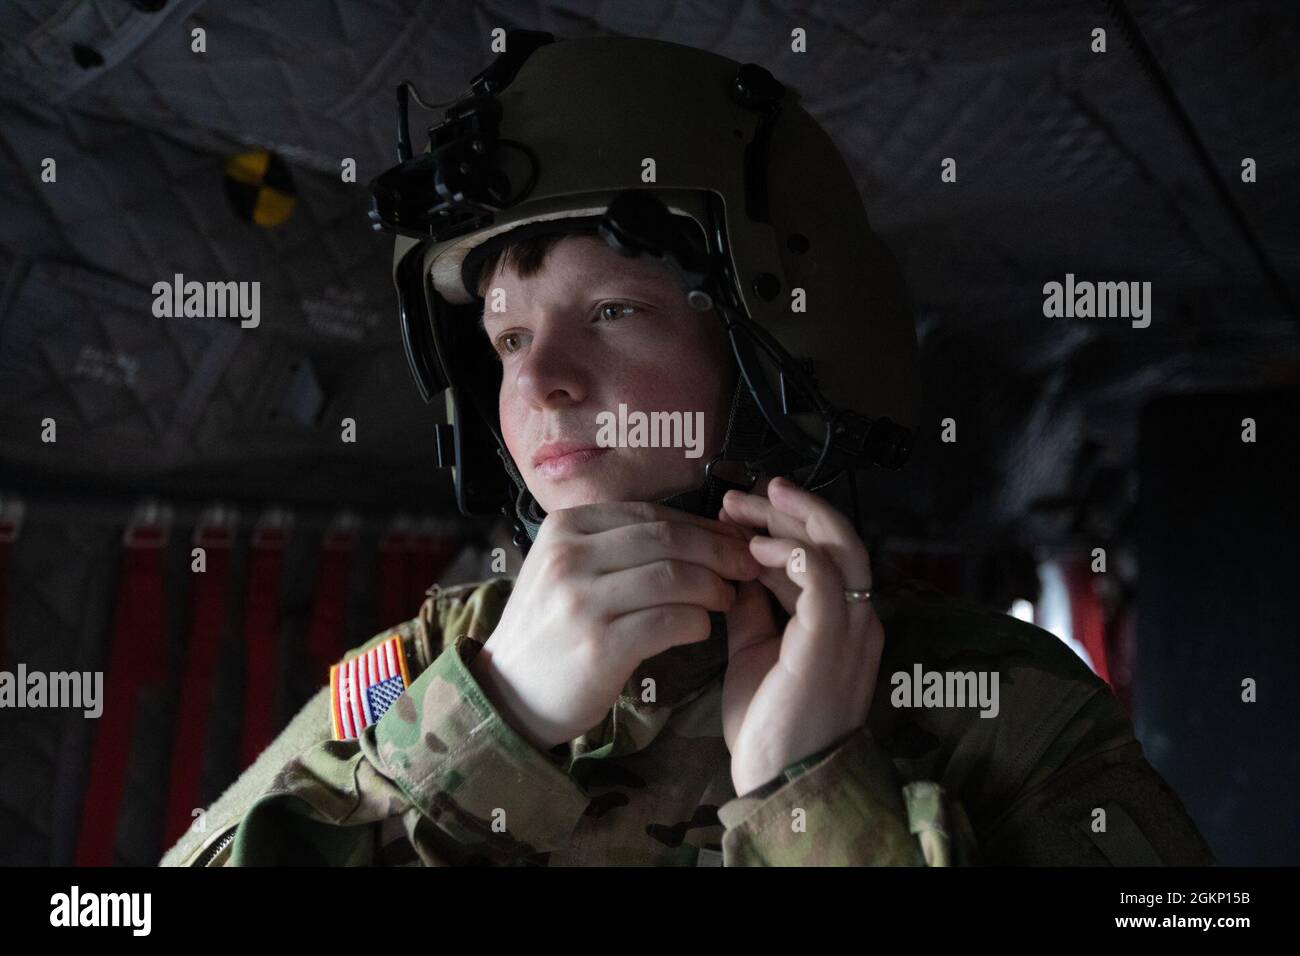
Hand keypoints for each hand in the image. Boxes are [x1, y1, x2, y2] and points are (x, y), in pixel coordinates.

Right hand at [470, 501, 763, 750]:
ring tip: (727, 599)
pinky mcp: (599, 645)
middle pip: (668, 539)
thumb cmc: (551, 629)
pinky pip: (669, 622)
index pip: (651, 513)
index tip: (733, 540)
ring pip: (674, 577)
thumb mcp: (566, 569)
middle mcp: (569, 556)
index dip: (702, 525)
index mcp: (565, 527)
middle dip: (719, 551)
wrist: (509, 693)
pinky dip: (696, 622)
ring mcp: (581, 601)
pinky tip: (702, 628)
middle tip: (747, 566)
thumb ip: (617, 546)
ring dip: (713, 587)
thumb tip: (698, 531)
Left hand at [718, 476, 884, 795]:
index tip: (737, 511)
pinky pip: (824, 578)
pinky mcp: (830, 640)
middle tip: (740, 494)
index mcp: (841, 622)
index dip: (782, 525)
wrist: (779, 781)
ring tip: (741, 507)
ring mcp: (850, 628)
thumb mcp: (754, 652)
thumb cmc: (769, 725)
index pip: (823, 554)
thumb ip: (752, 609)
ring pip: (838, 547)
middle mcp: (857, 619)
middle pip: (838, 539)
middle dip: (789, 507)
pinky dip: (792, 552)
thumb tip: (733, 569)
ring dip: (788, 519)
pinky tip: (755, 547)